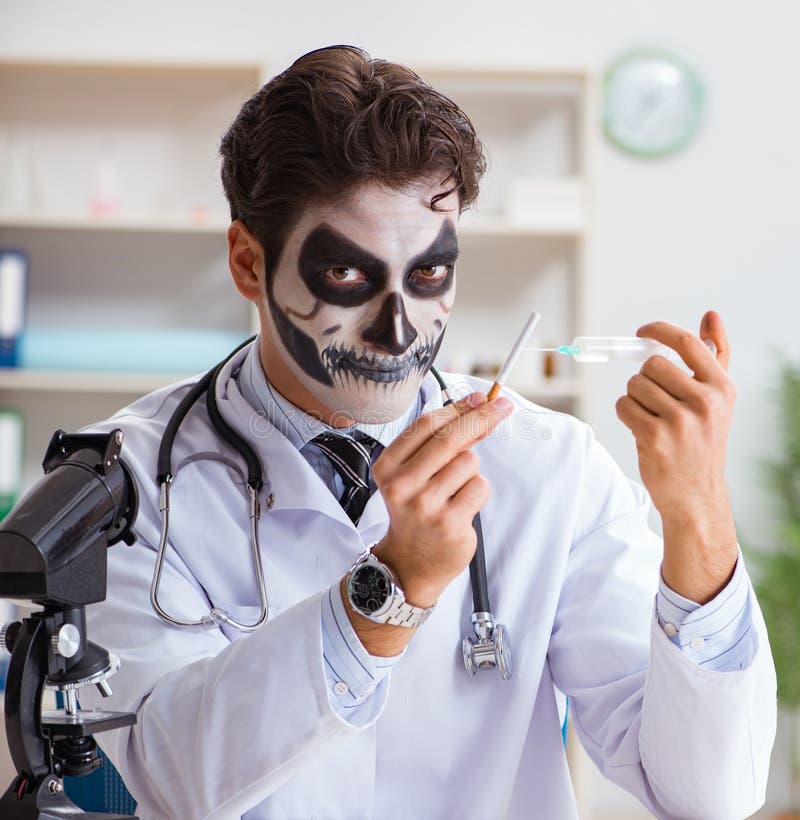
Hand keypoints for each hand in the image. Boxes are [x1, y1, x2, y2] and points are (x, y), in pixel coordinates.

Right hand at [342, 390, 512, 654]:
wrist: (409, 563)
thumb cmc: (415, 509)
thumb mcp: (411, 473)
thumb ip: (436, 442)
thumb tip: (477, 406)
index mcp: (388, 466)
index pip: (426, 425)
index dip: (458, 407)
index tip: (480, 398)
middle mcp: (402, 485)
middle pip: (450, 438)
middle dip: (481, 418)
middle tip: (501, 407)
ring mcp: (426, 506)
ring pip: (469, 462)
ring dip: (471, 471)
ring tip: (455, 490)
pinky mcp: (450, 523)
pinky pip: (479, 487)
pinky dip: (477, 492)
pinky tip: (462, 506)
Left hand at [615, 311, 738, 602]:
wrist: (695, 493)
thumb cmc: (703, 440)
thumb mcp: (718, 399)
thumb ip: (716, 355)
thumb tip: (711, 315)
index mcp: (721, 387)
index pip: (686, 343)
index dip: (659, 331)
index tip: (642, 331)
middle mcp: (705, 402)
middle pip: (651, 365)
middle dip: (644, 379)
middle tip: (655, 401)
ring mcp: (680, 422)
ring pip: (634, 386)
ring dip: (634, 399)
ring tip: (652, 419)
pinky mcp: (654, 438)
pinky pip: (623, 406)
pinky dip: (626, 414)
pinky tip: (641, 430)